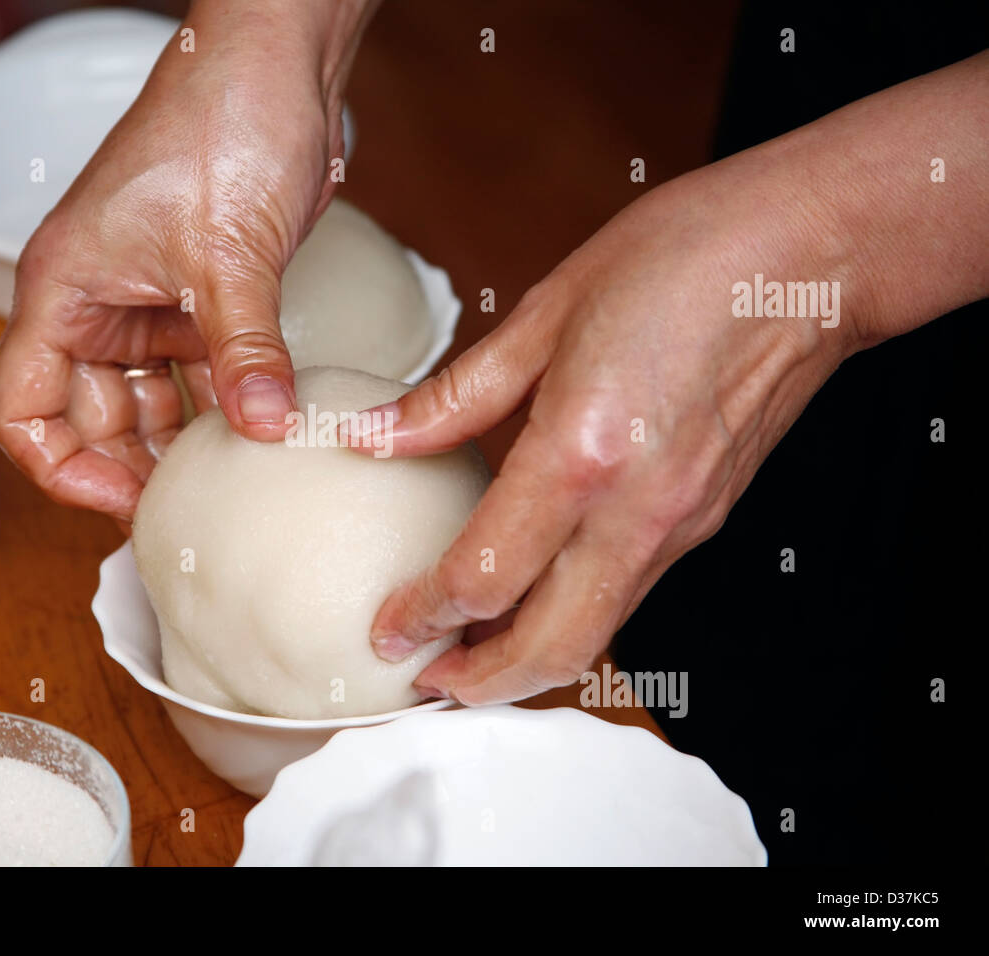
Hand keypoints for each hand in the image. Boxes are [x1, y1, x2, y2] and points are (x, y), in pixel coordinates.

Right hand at [0, 0, 375, 519]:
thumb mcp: (230, 254)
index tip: (124, 501)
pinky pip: (196, 372)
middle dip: (132, 465)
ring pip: (144, 400)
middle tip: (187, 506)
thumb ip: (245, 351)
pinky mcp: (198, 294)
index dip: (61, 468)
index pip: (21, 410)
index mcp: (64, 290)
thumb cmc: (221, 123)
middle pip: (86, 416)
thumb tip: (263, 428)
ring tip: (226, 479)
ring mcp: (147, 300)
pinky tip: (257, 431)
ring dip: (180, 440)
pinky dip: (222, 403)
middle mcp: (95, 302)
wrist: (276, 63)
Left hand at [359, 160, 855, 703]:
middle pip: (549, 649)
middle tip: (424, 678)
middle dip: (479, 684)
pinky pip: (627, 596)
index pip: (484, 578)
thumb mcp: (543, 313)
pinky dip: (571, 617)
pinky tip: (536, 591)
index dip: (423, 617)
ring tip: (468, 648)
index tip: (386, 630)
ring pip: (595, 637)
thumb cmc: (682, 258)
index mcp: (581, 452)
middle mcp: (635, 510)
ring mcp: (679, 525)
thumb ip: (451, 397)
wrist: (812, 256)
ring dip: (526, 661)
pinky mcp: (705, 521)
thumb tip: (368, 436)